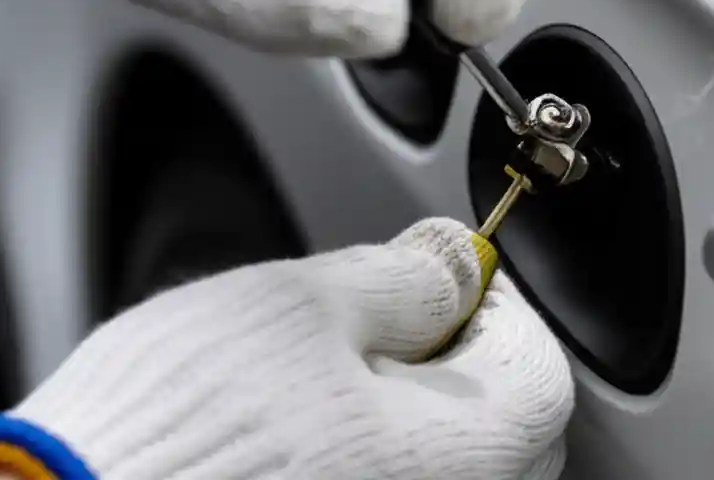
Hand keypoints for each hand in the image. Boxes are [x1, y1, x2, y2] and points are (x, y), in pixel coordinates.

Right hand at [0, 219, 572, 477]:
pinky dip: (369, 447)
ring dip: (411, 403)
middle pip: (504, 429)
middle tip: (388, 311)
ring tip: (323, 367)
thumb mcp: (300, 309)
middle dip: (461, 354)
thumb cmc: (174, 433)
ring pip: (444, 465)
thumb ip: (403, 278)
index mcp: (457, 457)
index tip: (454, 271)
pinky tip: (298, 424)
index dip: (500, 302)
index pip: (539, 370)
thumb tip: (454, 254)